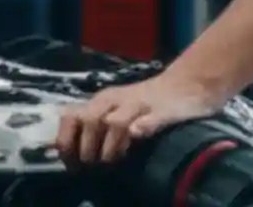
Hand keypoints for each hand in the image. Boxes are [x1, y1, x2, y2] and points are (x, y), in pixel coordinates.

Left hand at [54, 74, 225, 165]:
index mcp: (101, 101)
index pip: (70, 117)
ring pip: (115, 123)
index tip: (71, 164)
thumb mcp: (115, 110)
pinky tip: (137, 135)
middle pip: (89, 121)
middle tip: (93, 166)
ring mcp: (139, 104)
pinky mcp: (162, 111)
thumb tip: (66, 152)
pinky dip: (141, 128)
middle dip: (86, 149)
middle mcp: (115, 100)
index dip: (66, 142)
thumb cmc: (145, 104)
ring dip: (109, 147)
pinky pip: (149, 120)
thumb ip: (93, 128)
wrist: (186, 84)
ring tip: (114, 161)